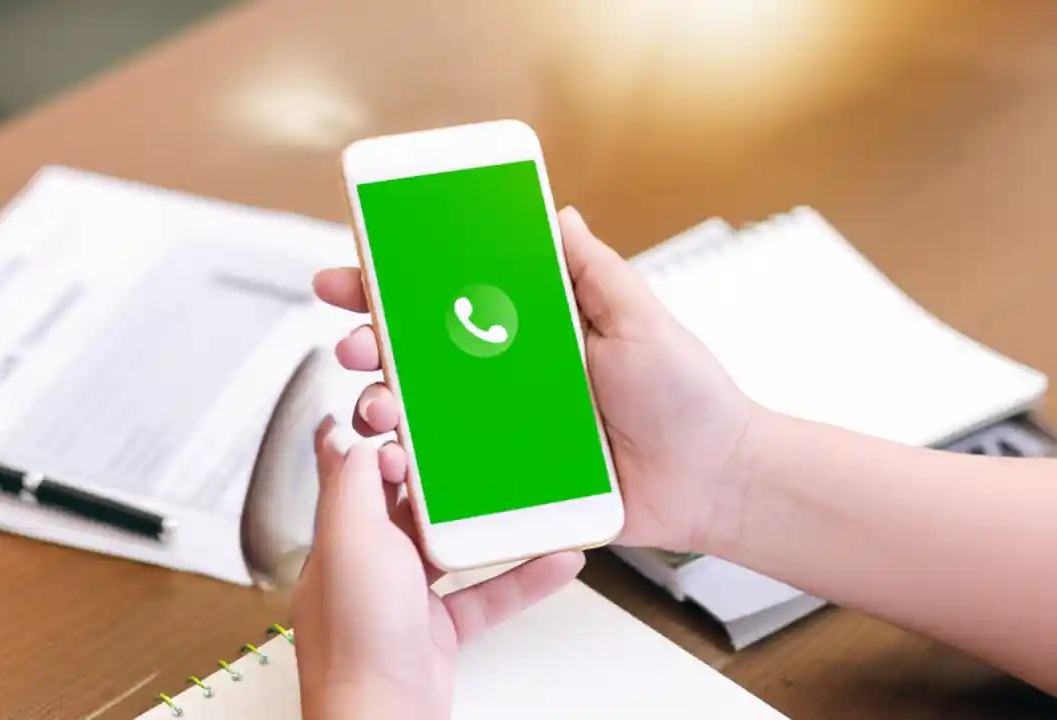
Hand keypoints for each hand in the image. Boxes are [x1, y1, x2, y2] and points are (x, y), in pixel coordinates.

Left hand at [294, 419, 583, 719]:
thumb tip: (345, 436)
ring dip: (491, 524)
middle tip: (482, 441)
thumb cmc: (358, 637)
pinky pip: (486, 595)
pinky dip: (522, 578)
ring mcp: (403, 598)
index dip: (379, 438)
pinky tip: (557, 559)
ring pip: (452, 547)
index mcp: (339, 535)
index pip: (353, 473)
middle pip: (407, 505)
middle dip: (444, 475)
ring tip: (529, 492)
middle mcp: (367, 563)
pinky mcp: (437, 630)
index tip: (414, 408)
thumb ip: (351, 486)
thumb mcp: (350, 540)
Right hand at [311, 207, 760, 551]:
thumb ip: (594, 270)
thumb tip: (559, 213)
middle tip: (350, 341)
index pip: (447, 301)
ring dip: (380, 405)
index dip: (393, 287)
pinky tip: (395, 461)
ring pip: (421, 417)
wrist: (715, 480)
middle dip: (366, 344)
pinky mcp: (511, 484)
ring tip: (376, 405)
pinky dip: (414, 471)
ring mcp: (504, 434)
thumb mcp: (640, 318)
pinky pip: (451, 477)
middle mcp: (507, 380)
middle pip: (416, 357)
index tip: (351, 273)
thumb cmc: (687, 398)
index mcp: (530, 334)